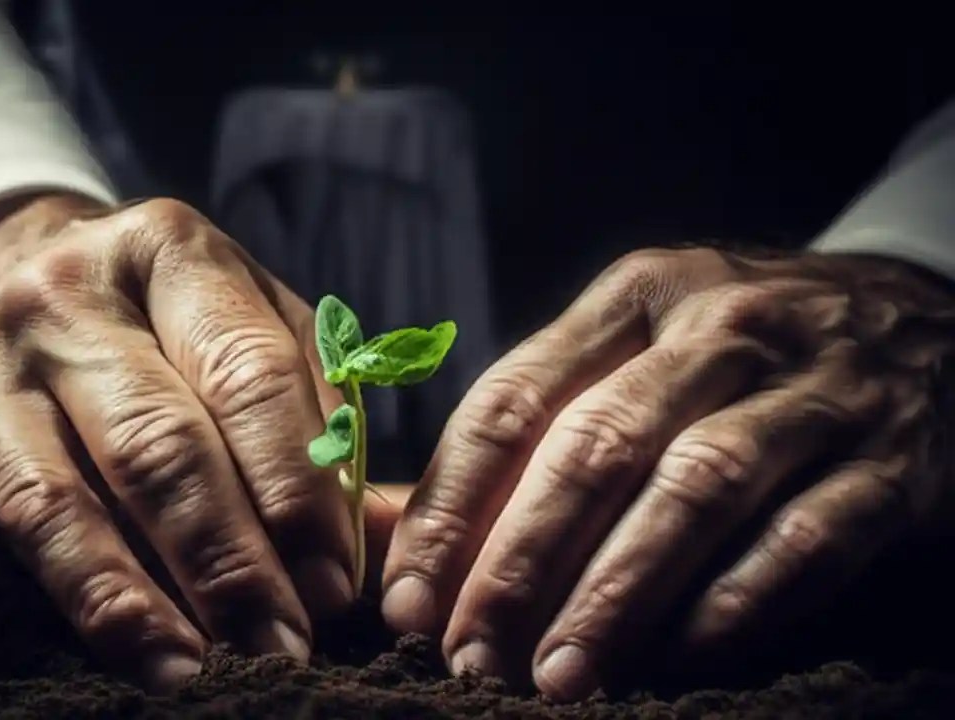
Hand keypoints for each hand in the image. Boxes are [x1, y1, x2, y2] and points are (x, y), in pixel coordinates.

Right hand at [0, 195, 397, 691]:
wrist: (0, 280)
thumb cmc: (164, 321)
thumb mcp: (249, 327)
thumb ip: (318, 416)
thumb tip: (385, 534)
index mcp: (171, 253)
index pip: (247, 372)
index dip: (296, 487)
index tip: (335, 581)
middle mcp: (69, 297)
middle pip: (160, 442)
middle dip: (231, 559)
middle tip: (285, 642)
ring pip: (69, 498)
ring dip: (149, 598)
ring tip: (211, 669)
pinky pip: (19, 531)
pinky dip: (87, 599)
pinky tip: (144, 651)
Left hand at [381, 245, 954, 699]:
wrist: (922, 315)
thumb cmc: (733, 351)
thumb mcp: (634, 347)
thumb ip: (526, 425)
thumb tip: (387, 523)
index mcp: (636, 295)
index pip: (514, 398)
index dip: (451, 506)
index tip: (406, 596)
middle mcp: (722, 328)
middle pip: (596, 446)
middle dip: (518, 561)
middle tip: (468, 652)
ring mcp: (816, 390)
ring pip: (695, 491)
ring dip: (616, 593)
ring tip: (557, 677)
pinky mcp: (892, 461)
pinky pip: (806, 537)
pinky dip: (736, 602)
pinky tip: (680, 656)